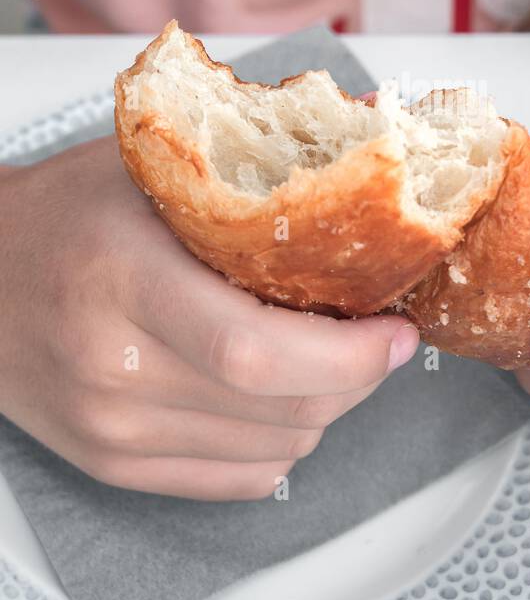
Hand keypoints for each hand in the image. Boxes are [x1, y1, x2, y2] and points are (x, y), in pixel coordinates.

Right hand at [0, 137, 418, 497]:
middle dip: (358, 379)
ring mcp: (112, 429)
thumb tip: (374, 118)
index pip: (256, 350)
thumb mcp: (146, 167)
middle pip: (280, 409)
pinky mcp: (115, 466)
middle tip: (379, 341)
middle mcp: (115, 368)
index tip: (395, 331)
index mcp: (125, 279)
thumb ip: (252, 156)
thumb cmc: (64, 216)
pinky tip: (276, 396)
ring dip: (326, 409)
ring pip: (275, 451)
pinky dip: (282, 444)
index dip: (348, 354)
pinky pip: (241, 481)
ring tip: (325, 358)